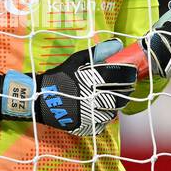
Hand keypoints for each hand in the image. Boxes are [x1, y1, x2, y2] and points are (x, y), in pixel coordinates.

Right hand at [0, 44, 138, 135]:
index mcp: (91, 81)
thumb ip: (98, 52)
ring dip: (114, 106)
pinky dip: (103, 117)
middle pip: (119, 98)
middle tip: (124, 88)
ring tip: (110, 99)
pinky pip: (102, 124)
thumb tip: (118, 44)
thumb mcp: (76, 61)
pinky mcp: (84, 126)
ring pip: (112, 113)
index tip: (131, 74)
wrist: (39, 98)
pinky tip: (99, 110)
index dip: (129, 75)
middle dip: (125, 93)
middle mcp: (92, 99)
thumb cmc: (59, 77)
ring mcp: (88, 115)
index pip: (119, 78)